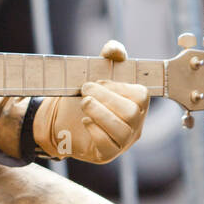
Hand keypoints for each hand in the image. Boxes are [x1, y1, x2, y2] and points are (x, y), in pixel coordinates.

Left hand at [32, 39, 148, 163]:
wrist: (62, 118)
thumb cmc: (86, 95)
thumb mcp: (97, 71)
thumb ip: (110, 56)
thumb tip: (114, 49)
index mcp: (137, 103)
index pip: (141, 95)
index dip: (119, 86)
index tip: (98, 81)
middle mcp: (135, 123)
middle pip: (131, 113)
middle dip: (106, 98)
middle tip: (85, 90)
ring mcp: (123, 141)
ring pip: (122, 131)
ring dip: (100, 113)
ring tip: (84, 103)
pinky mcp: (107, 154)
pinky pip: (109, 147)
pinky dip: (96, 131)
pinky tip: (85, 121)